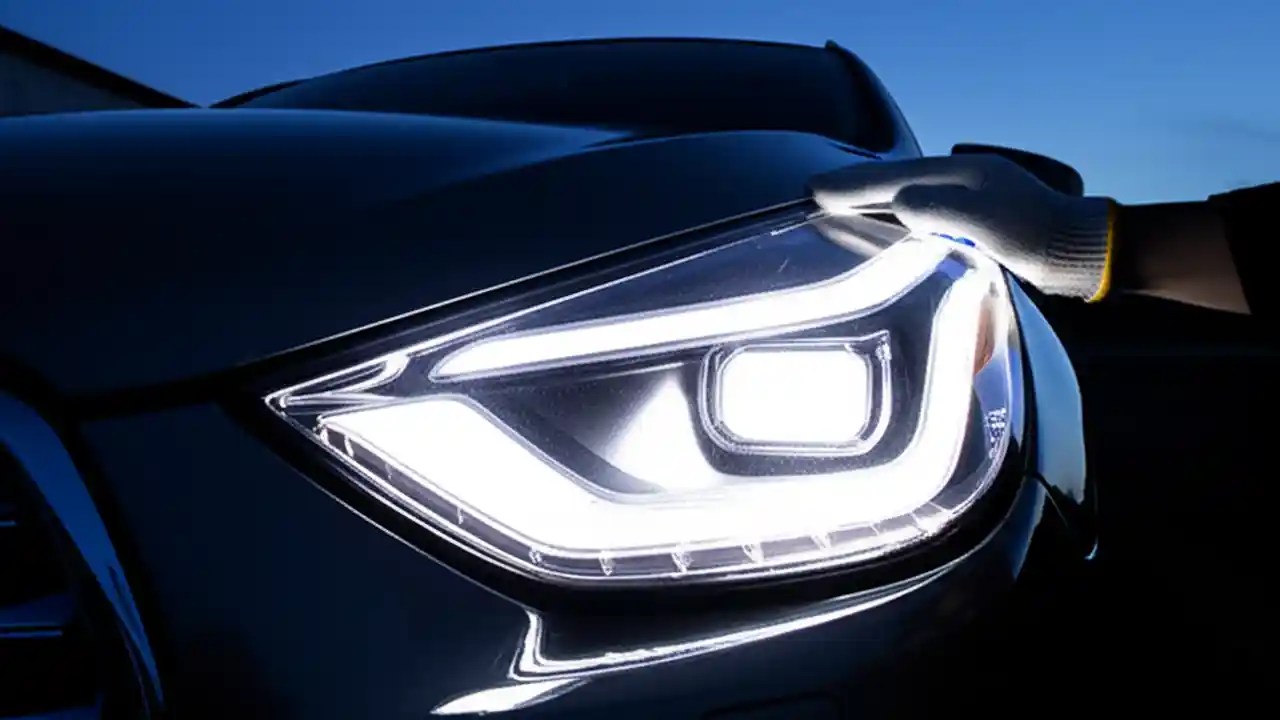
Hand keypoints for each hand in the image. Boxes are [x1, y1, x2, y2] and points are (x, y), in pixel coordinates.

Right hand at [809, 154, 1115, 299]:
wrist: (1080, 253)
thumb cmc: (1036, 238)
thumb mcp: (984, 223)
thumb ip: (938, 211)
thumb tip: (899, 205)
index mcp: (961, 174)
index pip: (894, 178)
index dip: (853, 185)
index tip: (815, 189)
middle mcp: (963, 181)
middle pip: (898, 182)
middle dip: (857, 189)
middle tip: (817, 193)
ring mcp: (972, 200)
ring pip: (910, 197)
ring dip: (874, 202)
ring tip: (840, 206)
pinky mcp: (979, 223)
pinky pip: (924, 214)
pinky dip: (897, 217)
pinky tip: (888, 226)